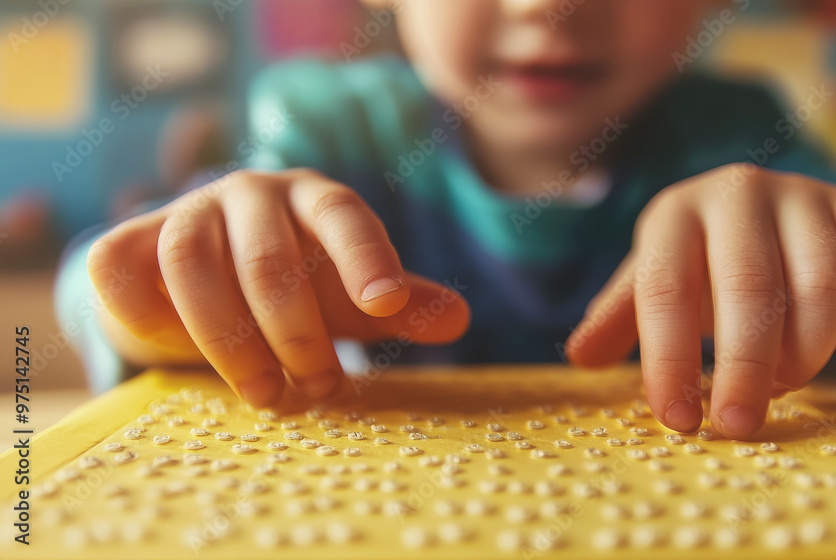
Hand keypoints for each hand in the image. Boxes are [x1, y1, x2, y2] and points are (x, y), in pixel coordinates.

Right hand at [88, 169, 469, 405]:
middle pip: (268, 257)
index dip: (364, 258)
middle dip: (296, 332)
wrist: (205, 282)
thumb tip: (461, 321)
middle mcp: (251, 194)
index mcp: (314, 199)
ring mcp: (185, 213)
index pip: (343, 216)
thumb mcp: (351, 296)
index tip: (384, 305)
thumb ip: (401, 306)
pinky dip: (144, 311)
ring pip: (194, 265)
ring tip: (265, 395)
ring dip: (229, 339)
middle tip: (319, 387)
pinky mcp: (128, 242)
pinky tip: (172, 352)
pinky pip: (122, 269)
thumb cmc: (297, 287)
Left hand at [566, 165, 835, 438]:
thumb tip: (581, 357)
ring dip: (806, 352)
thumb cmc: (701, 263)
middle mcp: (739, 192)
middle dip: (744, 367)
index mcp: (675, 213)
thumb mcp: (652, 282)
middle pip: (749, 288)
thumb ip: (620, 319)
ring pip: (822, 288)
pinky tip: (835, 333)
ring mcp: (808, 195)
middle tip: (738, 424)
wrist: (774, 214)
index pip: (666, 290)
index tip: (677, 419)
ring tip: (784, 379)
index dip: (670, 359)